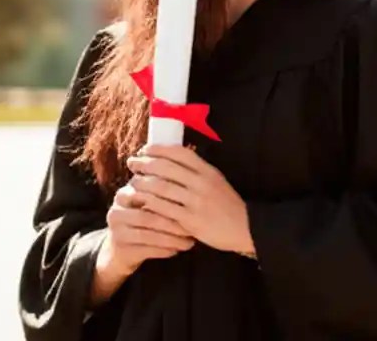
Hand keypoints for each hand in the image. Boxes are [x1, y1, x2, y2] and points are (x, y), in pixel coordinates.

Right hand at [99, 179, 195, 276]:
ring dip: (171, 239)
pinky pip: (145, 250)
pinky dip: (164, 250)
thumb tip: (194, 188)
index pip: (150, 193)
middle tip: (194, 227)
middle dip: (174, 222)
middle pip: (148, 215)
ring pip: (147, 235)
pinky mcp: (120, 250)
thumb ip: (165, 192)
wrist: (121, 248)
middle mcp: (117, 210)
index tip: (194, 206)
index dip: (173, 199)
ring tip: (189, 241)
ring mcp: (116, 231)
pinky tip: (177, 249)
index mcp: (126, 193)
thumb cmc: (145, 218)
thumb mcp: (151, 203)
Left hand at [126, 144, 256, 257]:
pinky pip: (163, 209)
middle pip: (166, 168)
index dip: (159, 148)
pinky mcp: (190, 220)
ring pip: (161, 188)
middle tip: (132, 163)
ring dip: (142, 183)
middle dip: (145, 164)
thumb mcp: (216, 181)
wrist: (244, 228)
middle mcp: (202, 183)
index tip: (145, 149)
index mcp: (208, 171)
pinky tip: (141, 202)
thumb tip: (171, 157)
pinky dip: (149, 203)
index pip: (180, 152)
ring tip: (133, 182)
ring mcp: (196, 202)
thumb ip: (197, 170)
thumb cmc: (227, 204)